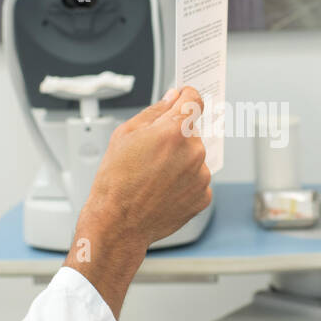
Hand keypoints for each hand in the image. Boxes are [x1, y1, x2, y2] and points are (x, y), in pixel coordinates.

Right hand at [63, 86, 212, 317]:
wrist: (118, 223)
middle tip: (152, 154)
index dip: (186, 97)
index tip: (184, 98)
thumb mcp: (125, 134)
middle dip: (175, 137)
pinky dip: (184, 183)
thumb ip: (155, 111)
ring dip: (180, 161)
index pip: (194, 100)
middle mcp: (194, 152)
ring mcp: (201, 176)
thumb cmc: (116, 181)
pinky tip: (163, 190)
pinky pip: (197, 180)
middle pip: (192, 132)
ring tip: (155, 177)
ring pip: (194, 157)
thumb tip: (173, 98)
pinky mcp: (204, 196)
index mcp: (175, 131)